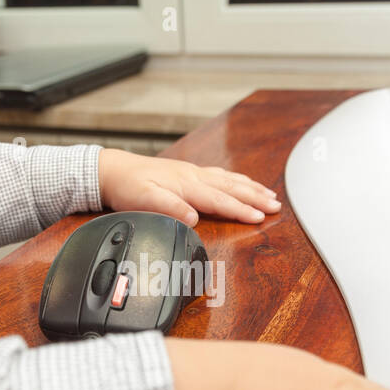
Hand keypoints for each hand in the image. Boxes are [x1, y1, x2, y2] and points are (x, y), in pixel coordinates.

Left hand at [97, 148, 280, 225]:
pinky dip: (236, 179)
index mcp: (187, 185)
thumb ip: (170, 209)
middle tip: (276, 206)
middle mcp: (194, 176)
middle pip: (232, 187)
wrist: (113, 171)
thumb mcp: (144, 201)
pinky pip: (219, 175)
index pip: (220, 199)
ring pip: (228, 179)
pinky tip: (241, 182)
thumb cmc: (128, 187)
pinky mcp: (188, 172)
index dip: (242, 209)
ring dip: (250, 187)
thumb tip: (194, 219)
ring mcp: (192, 172)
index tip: (260, 216)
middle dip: (256, 197)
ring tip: (269, 194)